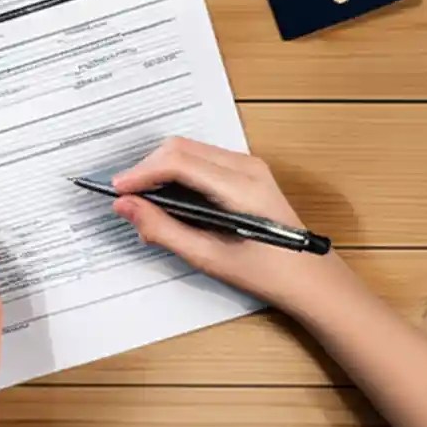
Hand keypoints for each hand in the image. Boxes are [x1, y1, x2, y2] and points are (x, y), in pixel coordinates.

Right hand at [111, 137, 333, 311]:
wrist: (309, 277)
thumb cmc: (270, 271)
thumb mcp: (209, 256)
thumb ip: (164, 230)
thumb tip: (129, 208)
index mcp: (241, 185)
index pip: (178, 162)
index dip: (141, 173)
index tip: (117, 190)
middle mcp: (246, 166)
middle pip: (181, 148)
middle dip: (147, 168)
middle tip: (125, 197)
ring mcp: (248, 166)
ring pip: (189, 150)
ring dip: (161, 169)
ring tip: (144, 201)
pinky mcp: (246, 172)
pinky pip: (202, 160)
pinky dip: (177, 173)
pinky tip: (168, 199)